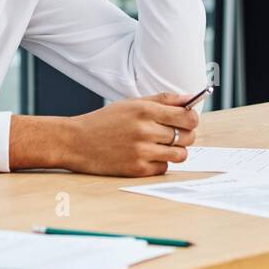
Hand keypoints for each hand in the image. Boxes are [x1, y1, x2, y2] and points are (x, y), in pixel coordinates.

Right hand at [61, 91, 200, 176]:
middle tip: (174, 134)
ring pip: (180, 155)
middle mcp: (145, 131)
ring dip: (175, 151)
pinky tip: (146, 156)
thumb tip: (190, 98)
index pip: (187, 116)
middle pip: (187, 136)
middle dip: (186, 135)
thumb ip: (163, 100)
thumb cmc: (105, 121)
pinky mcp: (137, 169)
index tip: (189, 120)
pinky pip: (164, 168)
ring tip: (161, 146)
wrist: (76, 142)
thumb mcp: (131, 103)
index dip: (192, 119)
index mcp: (145, 110)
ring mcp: (142, 152)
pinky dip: (160, 163)